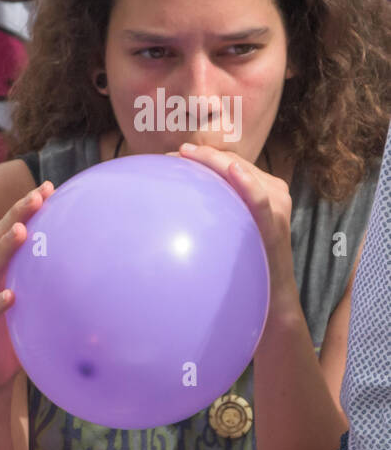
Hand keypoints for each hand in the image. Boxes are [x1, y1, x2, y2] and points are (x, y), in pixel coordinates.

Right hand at [0, 181, 53, 405]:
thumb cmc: (14, 339)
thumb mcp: (36, 309)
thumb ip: (55, 291)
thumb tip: (103, 281)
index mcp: (2, 274)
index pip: (10, 233)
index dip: (25, 209)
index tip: (48, 188)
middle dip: (15, 214)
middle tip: (38, 196)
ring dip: (3, 249)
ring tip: (20, 231)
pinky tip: (10, 295)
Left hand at [173, 143, 297, 324]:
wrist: (270, 295)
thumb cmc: (246, 260)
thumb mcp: (232, 227)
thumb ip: (217, 208)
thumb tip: (178, 196)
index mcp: (264, 188)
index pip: (230, 162)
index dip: (203, 154)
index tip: (173, 156)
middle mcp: (274, 191)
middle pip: (233, 163)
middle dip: (202, 155)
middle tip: (172, 156)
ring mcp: (277, 206)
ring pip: (243, 172)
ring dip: (214, 161)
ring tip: (187, 156)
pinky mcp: (274, 224)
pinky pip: (261, 198)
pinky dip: (247, 183)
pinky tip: (232, 170)